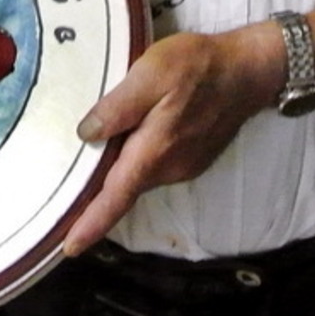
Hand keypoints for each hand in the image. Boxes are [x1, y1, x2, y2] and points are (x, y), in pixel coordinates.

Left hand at [62, 23, 282, 253]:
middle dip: (97, 192)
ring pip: (139, 176)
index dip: (91, 224)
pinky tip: (134, 137)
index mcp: (153, 151)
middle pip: (123, 188)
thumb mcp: (150, 73)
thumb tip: (86, 134)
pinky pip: (155, 167)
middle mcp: (169, 168)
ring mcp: (183, 166)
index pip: (116, 197)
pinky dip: (138, 160)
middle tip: (66, 188)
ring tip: (98, 151)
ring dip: (119, 170)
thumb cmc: (198, 67)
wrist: (248, 71)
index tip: (70, 248)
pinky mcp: (192, 159)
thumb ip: (117, 107)